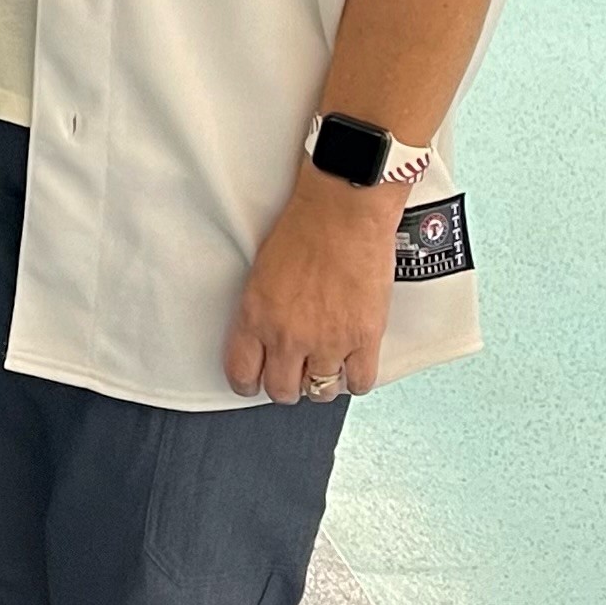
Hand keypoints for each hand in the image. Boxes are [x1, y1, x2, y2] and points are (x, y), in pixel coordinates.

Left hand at [223, 173, 399, 404]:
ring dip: (321, 383)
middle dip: (287, 386)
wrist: (342, 212)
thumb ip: (262, 311)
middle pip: (282, 390)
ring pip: (319, 391)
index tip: (254, 382)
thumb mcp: (262, 273)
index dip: (248, 383)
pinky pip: (360, 382)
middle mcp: (288, 336)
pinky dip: (356, 379)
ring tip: (326, 367)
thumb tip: (268, 335)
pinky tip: (354, 366)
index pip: (241, 373)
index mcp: (256, 317)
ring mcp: (327, 341)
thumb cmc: (303, 229)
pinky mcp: (364, 339)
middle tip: (295, 374)